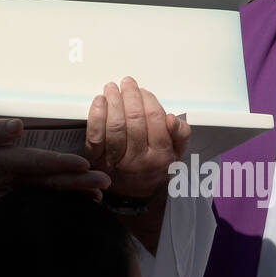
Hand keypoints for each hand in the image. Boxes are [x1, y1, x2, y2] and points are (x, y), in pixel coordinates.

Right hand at [0, 118, 110, 198]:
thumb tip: (18, 125)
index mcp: (6, 163)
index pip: (37, 162)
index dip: (60, 163)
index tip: (82, 163)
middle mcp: (17, 179)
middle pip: (51, 182)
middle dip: (78, 182)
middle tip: (104, 181)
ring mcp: (23, 189)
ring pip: (53, 191)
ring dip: (78, 192)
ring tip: (102, 193)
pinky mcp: (26, 192)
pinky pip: (50, 195)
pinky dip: (69, 196)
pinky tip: (88, 198)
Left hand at [85, 77, 189, 199]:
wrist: (133, 193)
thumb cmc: (155, 166)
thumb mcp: (176, 152)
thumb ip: (180, 134)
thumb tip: (171, 118)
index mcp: (161, 155)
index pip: (155, 119)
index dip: (148, 100)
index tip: (143, 91)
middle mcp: (138, 159)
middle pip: (134, 120)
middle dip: (130, 96)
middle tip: (127, 83)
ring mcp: (116, 160)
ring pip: (115, 126)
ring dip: (113, 102)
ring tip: (112, 87)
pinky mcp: (97, 159)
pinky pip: (95, 135)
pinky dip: (96, 115)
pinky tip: (99, 101)